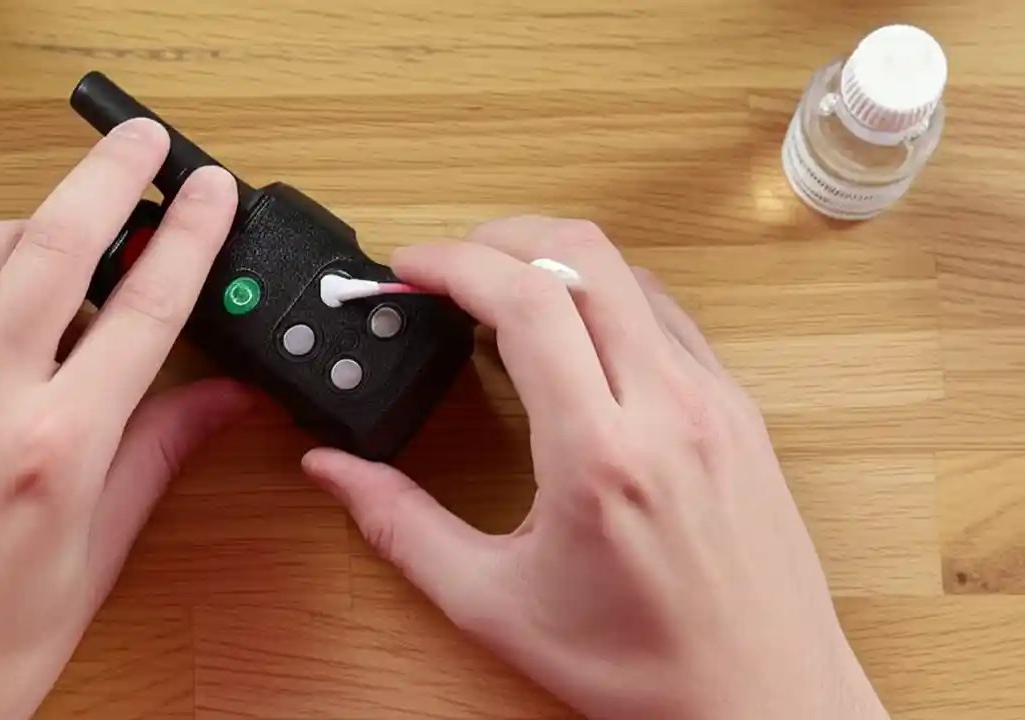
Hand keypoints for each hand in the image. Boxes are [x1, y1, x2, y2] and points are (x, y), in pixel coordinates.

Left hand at [0, 120, 247, 719]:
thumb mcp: (99, 554)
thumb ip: (162, 451)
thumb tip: (224, 396)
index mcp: (55, 449)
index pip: (143, 309)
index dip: (189, 236)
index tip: (211, 191)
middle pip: (57, 243)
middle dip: (110, 176)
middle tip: (146, 141)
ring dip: (43, 220)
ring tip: (87, 224)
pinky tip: (9, 283)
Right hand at [303, 217, 888, 719]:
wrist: (764, 698)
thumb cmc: (638, 665)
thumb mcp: (494, 605)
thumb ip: (400, 526)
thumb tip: (333, 470)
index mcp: (599, 456)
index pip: (526, 300)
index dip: (454, 262)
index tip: (408, 267)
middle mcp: (668, 408)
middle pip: (582, 255)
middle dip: (500, 238)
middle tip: (447, 268)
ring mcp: (714, 401)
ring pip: (629, 273)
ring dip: (554, 262)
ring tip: (499, 298)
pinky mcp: (738, 409)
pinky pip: (666, 313)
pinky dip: (606, 296)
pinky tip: (572, 337)